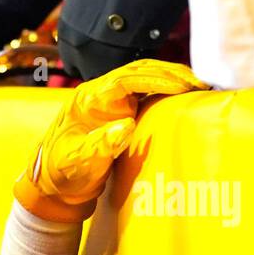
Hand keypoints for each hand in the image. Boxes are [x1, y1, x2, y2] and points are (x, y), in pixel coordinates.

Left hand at [16, 59, 206, 222]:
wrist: (53, 183)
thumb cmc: (61, 172)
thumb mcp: (77, 163)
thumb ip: (98, 146)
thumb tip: (126, 126)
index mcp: (88, 99)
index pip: (124, 79)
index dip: (155, 79)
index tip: (182, 86)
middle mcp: (100, 94)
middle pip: (138, 71)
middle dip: (170, 73)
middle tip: (200, 84)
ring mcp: (111, 101)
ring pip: (144, 77)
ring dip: (170, 78)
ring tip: (199, 86)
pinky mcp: (121, 111)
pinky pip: (146, 92)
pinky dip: (166, 90)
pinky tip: (186, 96)